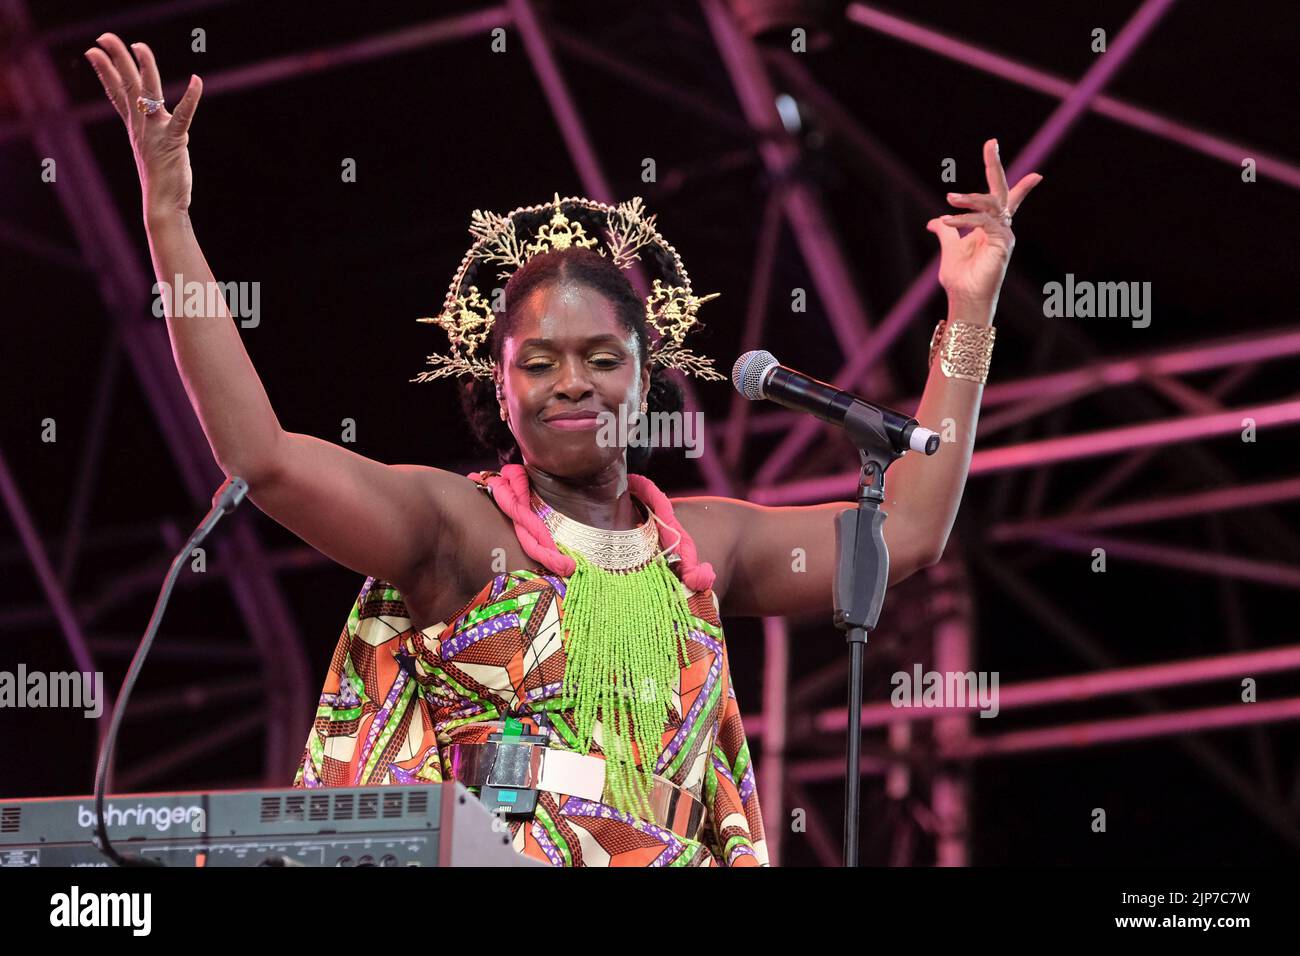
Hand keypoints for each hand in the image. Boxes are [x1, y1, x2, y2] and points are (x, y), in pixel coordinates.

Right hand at [85, 34, 202, 220]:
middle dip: (115, 59)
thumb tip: (165, 123)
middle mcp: (141, 125)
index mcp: (135, 127)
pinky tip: (196, 80)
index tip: (93, 52)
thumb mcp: (153, 150)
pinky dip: (190, 97)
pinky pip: (183, 114)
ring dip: (144, 67)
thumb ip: (156, 132)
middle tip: (103, 37)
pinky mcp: (174, 139)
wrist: (162, 205)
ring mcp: (156, 131)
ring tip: (139, 46)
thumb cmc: (161, 180)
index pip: (116, 93)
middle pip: (126, 85)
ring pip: (147, 92)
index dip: (104, 72)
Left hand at [926, 139, 1041, 316]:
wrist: (965, 299)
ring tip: (950, 198)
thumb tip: (934, 221)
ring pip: (990, 204)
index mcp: (992, 227)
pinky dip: (964, 218)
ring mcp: (1005, 234)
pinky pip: (983, 221)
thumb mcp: (950, 249)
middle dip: (995, 165)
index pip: (1005, 199)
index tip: (1024, 165)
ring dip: (969, 198)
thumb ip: (947, 231)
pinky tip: (946, 220)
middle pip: (1003, 190)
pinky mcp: (1002, 242)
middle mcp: (1002, 227)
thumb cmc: (960, 279)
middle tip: (991, 143)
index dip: (1015, 181)